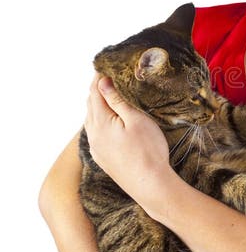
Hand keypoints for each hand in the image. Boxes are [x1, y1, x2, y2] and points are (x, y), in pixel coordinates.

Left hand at [85, 74, 169, 199]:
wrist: (149, 185)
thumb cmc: (148, 151)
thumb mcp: (136, 119)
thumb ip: (117, 100)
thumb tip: (103, 82)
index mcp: (100, 122)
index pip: (95, 91)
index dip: (100, 76)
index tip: (108, 66)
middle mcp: (93, 134)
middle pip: (91, 104)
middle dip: (98, 89)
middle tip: (110, 77)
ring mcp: (96, 148)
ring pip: (91, 120)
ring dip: (98, 106)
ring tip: (110, 95)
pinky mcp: (102, 158)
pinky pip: (95, 133)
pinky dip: (100, 121)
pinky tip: (109, 121)